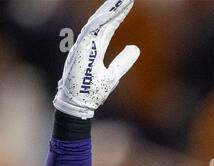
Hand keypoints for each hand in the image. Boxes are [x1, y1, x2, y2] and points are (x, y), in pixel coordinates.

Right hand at [53, 0, 139, 119]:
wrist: (78, 106)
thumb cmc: (92, 92)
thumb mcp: (113, 75)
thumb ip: (123, 61)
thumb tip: (135, 48)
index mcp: (95, 47)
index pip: (108, 25)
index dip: (118, 14)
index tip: (128, 2)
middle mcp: (88, 43)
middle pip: (103, 19)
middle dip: (115, 6)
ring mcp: (83, 45)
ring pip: (97, 21)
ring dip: (110, 9)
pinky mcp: (80, 50)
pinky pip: (91, 31)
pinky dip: (101, 20)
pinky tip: (111, 11)